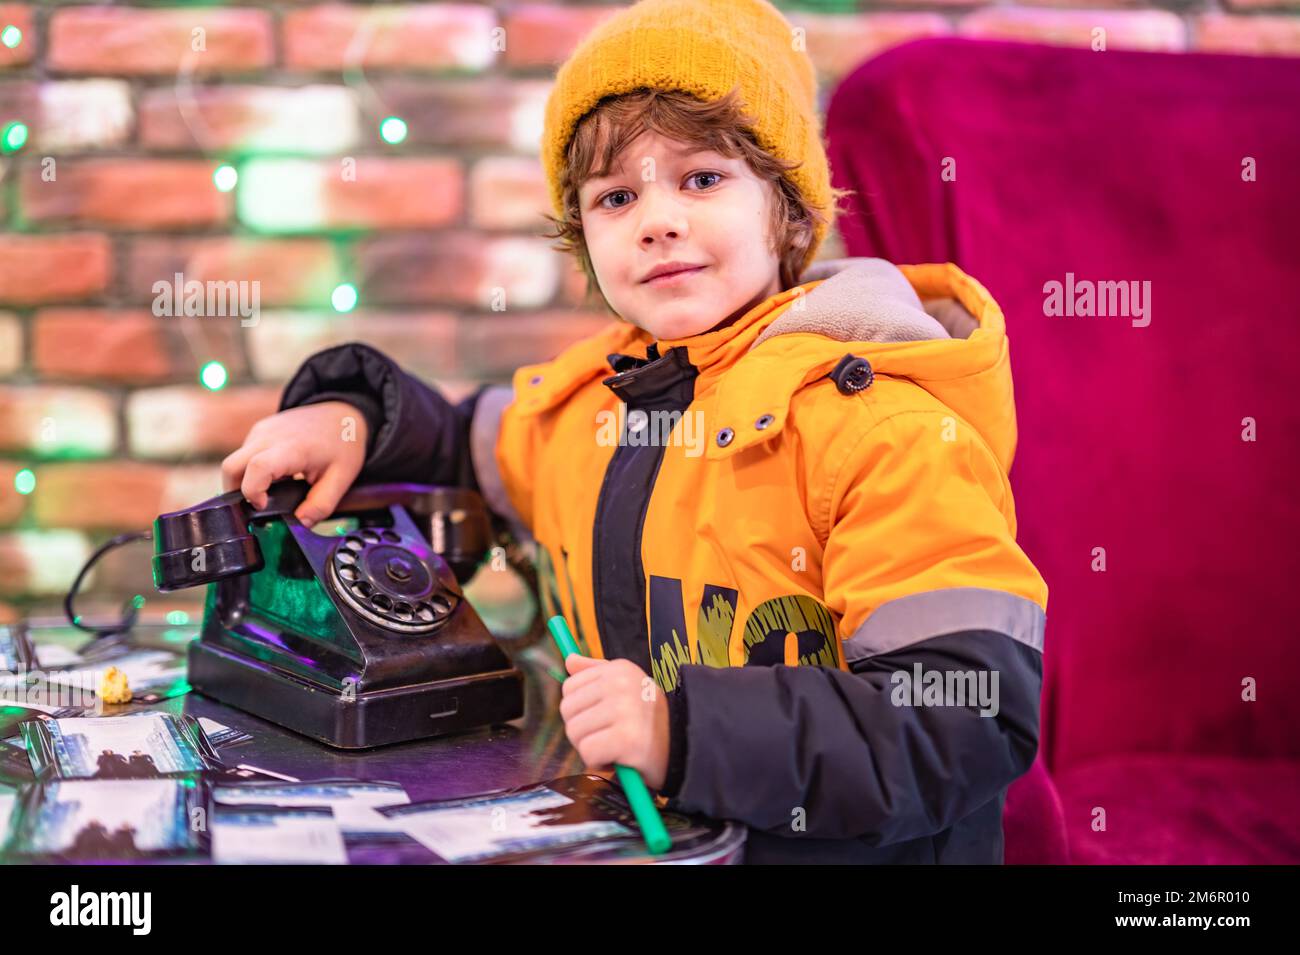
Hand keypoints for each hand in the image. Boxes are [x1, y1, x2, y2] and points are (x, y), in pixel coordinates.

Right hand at [220, 401, 367, 526]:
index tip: (264, 506)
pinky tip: (274, 476)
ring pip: (235, 461)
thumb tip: (298, 525)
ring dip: (244, 481)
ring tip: (270, 491)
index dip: (253, 492)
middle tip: (259, 506)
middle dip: (236, 492)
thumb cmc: (343, 445)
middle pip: (231, 467)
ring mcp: (261, 430)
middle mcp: (269, 436)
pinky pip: (243, 453)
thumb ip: (320, 506)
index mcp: (292, 448)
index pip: (257, 468)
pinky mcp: (258, 429)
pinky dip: (250, 469)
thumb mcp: (341, 479)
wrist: (342, 412)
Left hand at [559, 655, 669, 790]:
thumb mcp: (627, 686)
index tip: (604, 716)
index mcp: (619, 669)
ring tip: (615, 746)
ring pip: (574, 732)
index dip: (582, 709)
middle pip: (568, 710)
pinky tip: (619, 757)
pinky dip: (599, 762)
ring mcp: (624, 710)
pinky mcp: (627, 739)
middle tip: (609, 734)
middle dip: (583, 729)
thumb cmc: (648, 720)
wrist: (682, 746)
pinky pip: (588, 752)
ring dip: (590, 747)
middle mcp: (621, 684)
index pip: (570, 687)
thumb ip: (596, 673)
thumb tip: (570, 659)